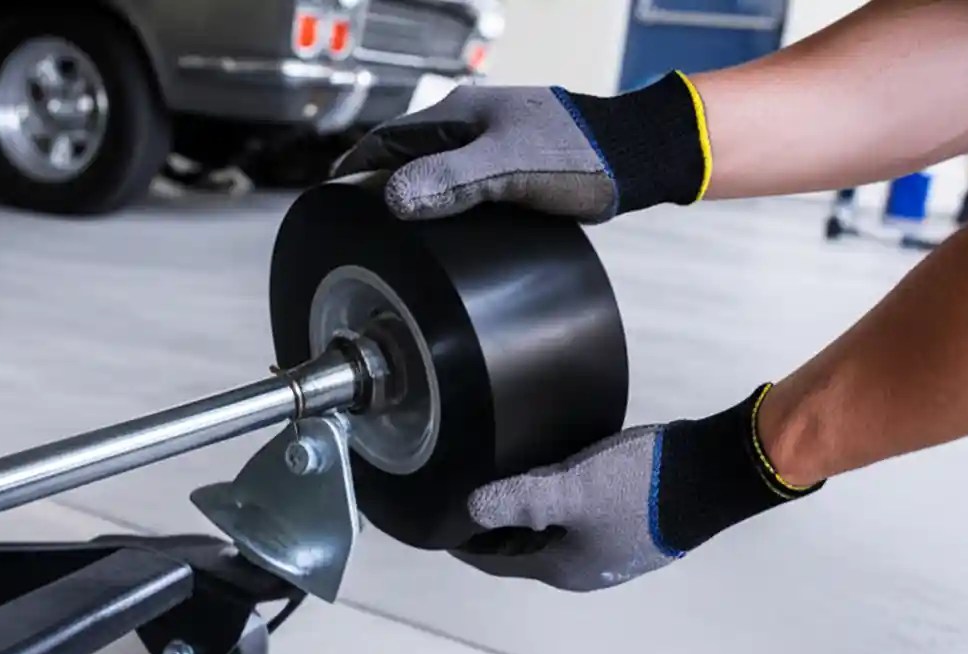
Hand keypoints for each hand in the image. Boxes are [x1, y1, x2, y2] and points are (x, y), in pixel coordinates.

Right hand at [331, 73, 709, 221]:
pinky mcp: (513, 161)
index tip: (332, 193)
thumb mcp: (507, 168)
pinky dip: (444, 198)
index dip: (355, 167)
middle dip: (378, 179)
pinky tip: (446, 225)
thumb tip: (393, 197)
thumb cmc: (578, 155)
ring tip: (395, 226)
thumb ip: (450, 180)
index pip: (388, 139)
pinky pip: (463, 179)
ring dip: (413, 190)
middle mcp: (470, 121)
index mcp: (459, 112)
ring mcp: (492, 139)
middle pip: (407, 151)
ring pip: (436, 165)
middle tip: (357, 216)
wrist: (635, 157)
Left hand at [453, 385, 823, 591]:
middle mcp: (586, 566)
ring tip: (496, 479)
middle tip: (463, 492)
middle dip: (491, 528)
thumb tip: (470, 508)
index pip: (496, 563)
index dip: (465, 542)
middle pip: (521, 550)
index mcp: (565, 568)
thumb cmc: (637, 486)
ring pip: (549, 533)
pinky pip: (575, 517)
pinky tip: (546, 474)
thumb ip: (517, 500)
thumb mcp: (569, 489)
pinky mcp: (631, 522)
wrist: (713, 472)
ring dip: (523, 514)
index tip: (439, 519)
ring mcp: (612, 546)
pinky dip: (553, 504)